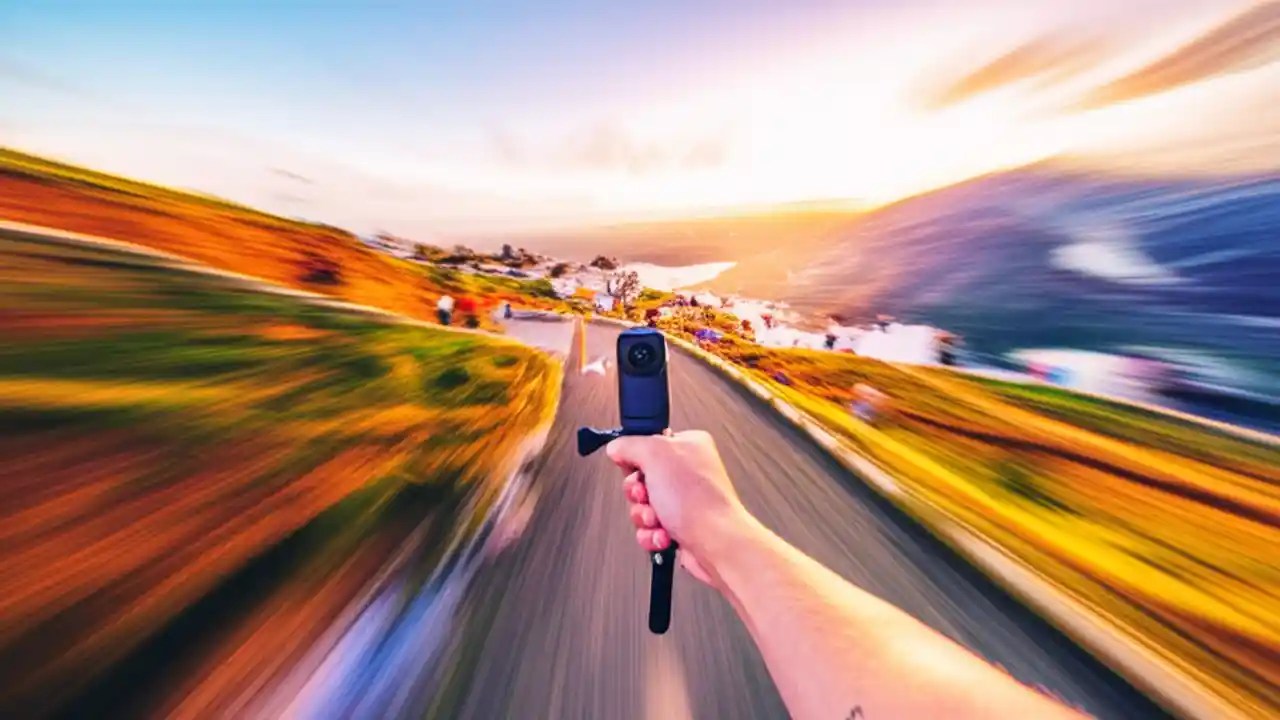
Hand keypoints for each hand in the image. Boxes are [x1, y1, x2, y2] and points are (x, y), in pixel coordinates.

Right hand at [606, 430, 751, 588]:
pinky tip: (664, 534)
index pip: (647, 445)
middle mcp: (689, 472)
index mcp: (688, 445)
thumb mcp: (655, 455)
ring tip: (659, 518)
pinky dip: (652, 534)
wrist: (716, 544)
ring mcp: (685, 501)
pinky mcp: (681, 527)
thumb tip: (617, 448)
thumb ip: (630, 445)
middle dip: (638, 494)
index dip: (635, 460)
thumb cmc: (700, 500)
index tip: (636, 469)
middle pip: (641, 479)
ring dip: (644, 516)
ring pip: (643, 507)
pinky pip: (651, 529)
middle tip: (648, 496)